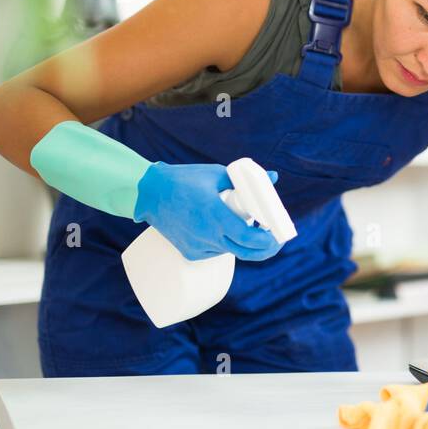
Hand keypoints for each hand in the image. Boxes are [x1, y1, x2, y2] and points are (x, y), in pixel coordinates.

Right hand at [133, 162, 283, 260]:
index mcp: (215, 216)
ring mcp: (198, 247)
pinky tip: (223, 229)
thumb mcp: (216, 174)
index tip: (278, 234)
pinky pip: (216, 252)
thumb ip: (246, 180)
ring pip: (231, 250)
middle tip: (275, 240)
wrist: (149, 193)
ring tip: (246, 225)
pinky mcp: (190, 253)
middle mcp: (207, 236)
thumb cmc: (184, 180)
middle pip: (246, 252)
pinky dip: (225, 243)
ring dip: (243, 243)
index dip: (268, 240)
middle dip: (265, 249)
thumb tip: (273, 176)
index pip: (249, 238)